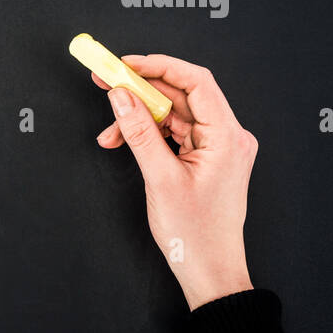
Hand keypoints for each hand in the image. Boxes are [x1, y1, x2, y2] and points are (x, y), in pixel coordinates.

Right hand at [92, 54, 257, 309]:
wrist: (209, 270)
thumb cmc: (196, 234)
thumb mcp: (160, 179)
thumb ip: (139, 133)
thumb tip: (120, 97)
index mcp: (228, 137)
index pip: (196, 82)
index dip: (159, 66)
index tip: (125, 62)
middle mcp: (227, 137)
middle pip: (181, 96)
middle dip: (140, 90)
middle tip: (105, 82)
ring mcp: (217, 148)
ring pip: (173, 115)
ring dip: (138, 118)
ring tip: (109, 132)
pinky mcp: (205, 159)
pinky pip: (174, 133)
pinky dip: (147, 134)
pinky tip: (123, 141)